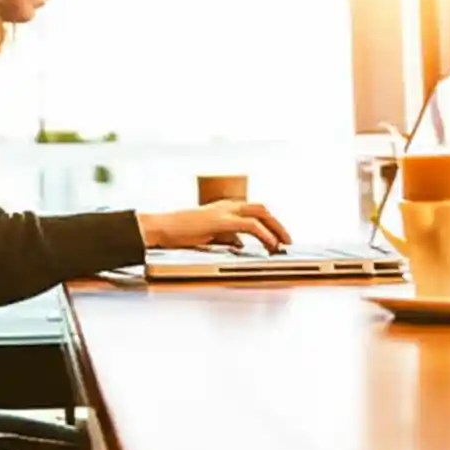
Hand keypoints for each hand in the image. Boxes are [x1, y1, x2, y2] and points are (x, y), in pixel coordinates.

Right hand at [137, 200, 291, 252]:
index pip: (254, 210)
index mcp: (224, 207)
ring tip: (283, 244)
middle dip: (277, 224)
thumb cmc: (179, 232)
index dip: (269, 222)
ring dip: (275, 228)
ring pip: (260, 213)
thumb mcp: (208, 234)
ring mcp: (224, 211)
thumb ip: (225, 236)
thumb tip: (239, 244)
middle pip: (262, 208)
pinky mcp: (221, 221)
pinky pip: (250, 225)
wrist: (162, 228)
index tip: (279, 237)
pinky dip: (264, 234)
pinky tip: (270, 244)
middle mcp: (227, 205)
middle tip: (287, 240)